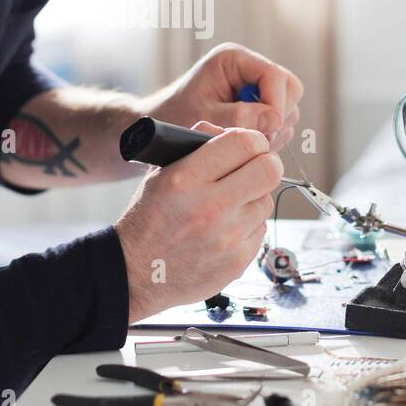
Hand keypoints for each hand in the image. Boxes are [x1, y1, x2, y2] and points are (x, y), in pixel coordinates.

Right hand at [114, 122, 282, 321]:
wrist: (136, 273)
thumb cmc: (149, 218)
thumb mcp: (161, 171)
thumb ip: (197, 142)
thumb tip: (234, 132)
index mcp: (186, 178)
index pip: (244, 143)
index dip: (254, 140)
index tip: (251, 145)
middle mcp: (209, 208)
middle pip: (269, 170)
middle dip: (265, 164)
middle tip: (254, 169)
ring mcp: (226, 238)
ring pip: (266, 201)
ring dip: (253, 198)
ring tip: (229, 205)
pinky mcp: (237, 262)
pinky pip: (260, 230)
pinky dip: (248, 226)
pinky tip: (225, 230)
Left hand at [144, 43, 303, 151]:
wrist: (164, 125)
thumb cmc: (176, 116)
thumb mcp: (204, 117)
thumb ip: (239, 118)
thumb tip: (275, 121)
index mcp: (234, 59)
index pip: (274, 76)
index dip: (276, 104)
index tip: (267, 130)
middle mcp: (250, 68)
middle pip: (289, 89)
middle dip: (277, 117)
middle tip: (257, 139)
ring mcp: (257, 87)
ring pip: (288, 107)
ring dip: (274, 129)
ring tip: (244, 141)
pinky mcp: (260, 104)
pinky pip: (281, 121)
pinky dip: (270, 135)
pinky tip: (246, 142)